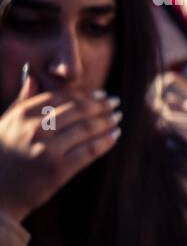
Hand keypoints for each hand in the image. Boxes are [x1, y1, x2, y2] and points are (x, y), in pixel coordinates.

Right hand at [0, 75, 121, 222]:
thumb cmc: (1, 158)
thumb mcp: (5, 125)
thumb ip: (21, 101)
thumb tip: (32, 75)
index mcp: (22, 114)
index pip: (62, 97)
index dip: (85, 95)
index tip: (100, 94)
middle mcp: (34, 129)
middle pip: (78, 111)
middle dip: (101, 105)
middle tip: (115, 103)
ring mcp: (47, 149)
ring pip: (86, 129)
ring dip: (107, 121)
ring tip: (118, 117)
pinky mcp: (58, 170)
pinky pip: (89, 151)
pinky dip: (106, 141)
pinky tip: (115, 135)